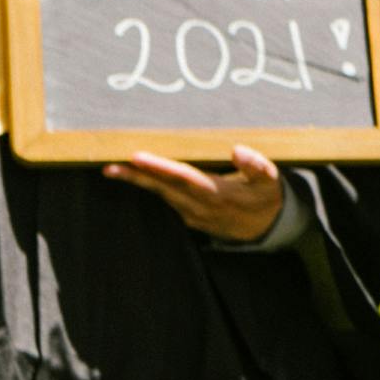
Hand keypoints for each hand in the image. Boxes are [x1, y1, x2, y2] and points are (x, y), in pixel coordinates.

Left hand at [110, 143, 290, 242]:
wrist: (269, 230)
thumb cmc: (267, 198)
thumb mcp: (271, 181)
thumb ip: (256, 165)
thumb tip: (237, 149)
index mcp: (217, 194)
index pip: (182, 178)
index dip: (159, 168)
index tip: (137, 158)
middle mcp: (200, 206)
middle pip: (163, 188)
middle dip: (136, 177)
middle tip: (109, 166)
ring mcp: (193, 214)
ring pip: (162, 195)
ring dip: (139, 182)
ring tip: (115, 168)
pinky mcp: (191, 217)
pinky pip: (168, 199)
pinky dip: (152, 187)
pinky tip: (139, 177)